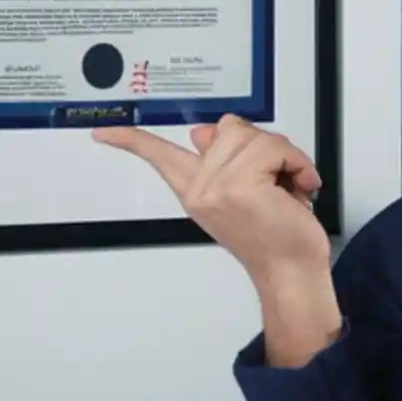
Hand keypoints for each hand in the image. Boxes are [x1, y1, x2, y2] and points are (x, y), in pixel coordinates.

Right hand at [92, 114, 329, 281]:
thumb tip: (204, 132)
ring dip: (286, 157)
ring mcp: (218, 186)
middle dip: (264, 146)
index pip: (157, 157)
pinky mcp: (241, 185)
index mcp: (195, 191)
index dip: (130, 140)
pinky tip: (299, 188)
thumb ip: (222, 161)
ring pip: (256, 135)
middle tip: (277, 178)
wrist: (292, 274)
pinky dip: (298, 164)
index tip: (102, 133)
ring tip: (289, 186)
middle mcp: (201, 189)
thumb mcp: (241, 196)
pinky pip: (276, 148)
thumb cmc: (278, 240)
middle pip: (229, 127)